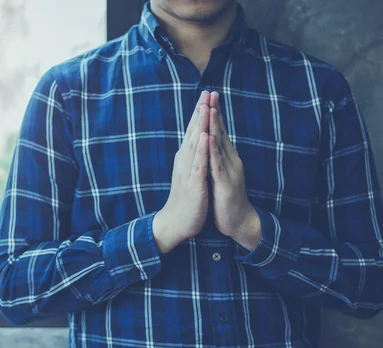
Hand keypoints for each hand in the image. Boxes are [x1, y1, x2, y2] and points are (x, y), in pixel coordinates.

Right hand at [153, 91, 210, 253]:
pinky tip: (204, 138)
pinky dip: (201, 150)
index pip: (194, 131)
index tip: (207, 95)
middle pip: (194, 132)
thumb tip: (196, 142)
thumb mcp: (190, 173)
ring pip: (195, 144)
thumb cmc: (185, 198)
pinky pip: (198, 164)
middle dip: (200, 112)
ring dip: (200, 125)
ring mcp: (188, 171)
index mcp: (187, 157)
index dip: (200, 112)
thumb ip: (193, 157)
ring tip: (205, 108)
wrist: (176, 221)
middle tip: (206, 92)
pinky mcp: (193, 183)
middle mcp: (185, 160)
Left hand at [208, 92, 261, 250]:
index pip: (218, 131)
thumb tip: (212, 142)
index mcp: (226, 158)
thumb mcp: (221, 173)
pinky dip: (212, 152)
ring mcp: (228, 171)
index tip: (208, 95)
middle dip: (215, 112)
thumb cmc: (226, 198)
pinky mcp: (224, 184)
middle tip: (211, 93)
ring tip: (210, 109)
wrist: (238, 221)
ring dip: (215, 127)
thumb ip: (217, 157)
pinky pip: (217, 166)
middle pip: (220, 132)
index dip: (213, 113)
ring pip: (219, 146)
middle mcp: (229, 161)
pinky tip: (208, 140)